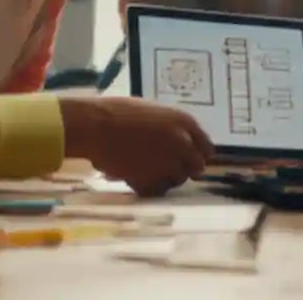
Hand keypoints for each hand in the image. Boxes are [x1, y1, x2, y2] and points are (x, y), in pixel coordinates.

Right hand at [59, 97, 213, 196]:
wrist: (96, 126)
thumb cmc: (119, 112)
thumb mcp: (153, 112)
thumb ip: (171, 127)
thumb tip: (179, 139)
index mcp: (185, 123)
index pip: (207, 148)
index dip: (198, 154)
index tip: (190, 158)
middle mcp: (182, 144)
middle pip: (197, 167)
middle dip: (185, 168)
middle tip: (169, 167)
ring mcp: (168, 165)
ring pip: (179, 180)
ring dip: (168, 178)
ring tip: (149, 170)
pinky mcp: (151, 182)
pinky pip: (158, 191)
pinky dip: (151, 188)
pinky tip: (138, 178)